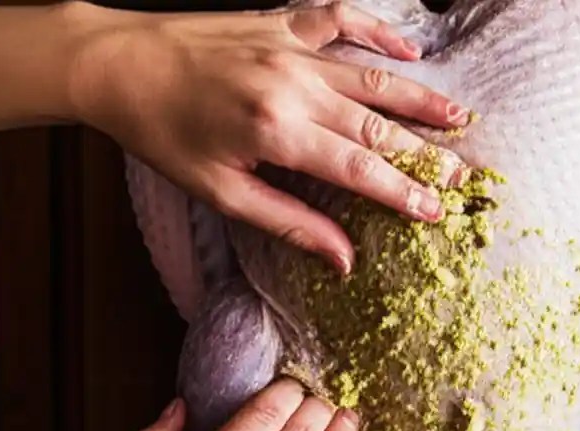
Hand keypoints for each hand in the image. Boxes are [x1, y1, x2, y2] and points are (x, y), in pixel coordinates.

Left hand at [69, 1, 470, 272]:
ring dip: (421, 97)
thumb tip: (343, 259)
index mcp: (277, 132)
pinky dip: (379, 31)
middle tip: (464, 175)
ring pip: (373, 75)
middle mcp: (293, 85)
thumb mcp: (220, 192)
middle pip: (379, 124)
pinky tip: (409, 49)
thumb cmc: (162, 135)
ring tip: (460, 117)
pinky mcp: (281, 21)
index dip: (404, 192)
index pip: (361, 168)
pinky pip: (342, 19)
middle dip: (426, 153)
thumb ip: (289, 222)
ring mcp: (290, 48)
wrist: (116, 64)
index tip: (438, 212)